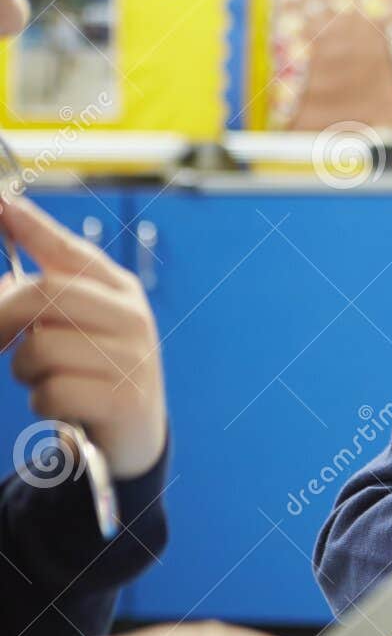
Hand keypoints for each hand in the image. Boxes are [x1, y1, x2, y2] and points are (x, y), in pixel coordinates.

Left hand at [0, 193, 167, 478]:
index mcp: (120, 291)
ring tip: (45, 379)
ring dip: (25, 370)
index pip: (71, 251)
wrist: (134, 433)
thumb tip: (4, 282)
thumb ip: (44, 297)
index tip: (2, 203)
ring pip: (41, 348)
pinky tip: (61, 404)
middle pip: (46, 295)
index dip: (34, 226)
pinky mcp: (125, 399)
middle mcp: (132, 317)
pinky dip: (42, 402)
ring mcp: (133, 358)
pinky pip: (52, 391)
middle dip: (2, 317)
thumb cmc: (94, 370)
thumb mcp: (77, 326)